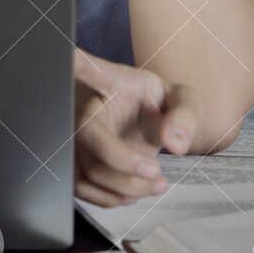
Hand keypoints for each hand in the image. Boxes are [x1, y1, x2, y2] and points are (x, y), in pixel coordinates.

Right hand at [73, 48, 199, 206]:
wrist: (142, 120)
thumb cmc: (156, 103)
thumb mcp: (179, 99)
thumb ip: (185, 115)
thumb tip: (176, 143)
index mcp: (107, 83)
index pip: (85, 68)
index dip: (75, 62)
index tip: (68, 54)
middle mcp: (81, 107)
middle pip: (88, 141)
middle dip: (126, 168)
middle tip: (157, 173)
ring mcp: (73, 136)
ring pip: (85, 171)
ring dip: (124, 188)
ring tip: (155, 183)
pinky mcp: (74, 161)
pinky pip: (81, 187)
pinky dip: (111, 198)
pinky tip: (134, 191)